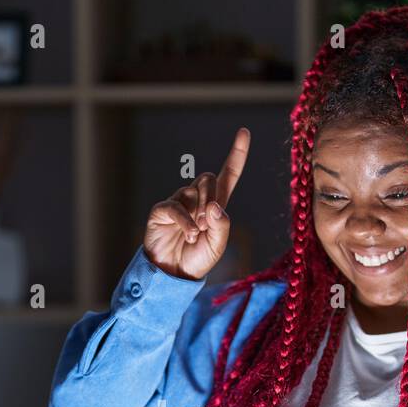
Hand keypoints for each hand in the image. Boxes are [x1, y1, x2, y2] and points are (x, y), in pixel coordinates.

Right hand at [143, 126, 249, 280]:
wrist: (174, 274)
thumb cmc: (197, 259)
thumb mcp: (218, 245)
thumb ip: (222, 225)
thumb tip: (215, 205)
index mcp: (216, 205)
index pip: (228, 174)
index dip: (237, 154)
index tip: (244, 132)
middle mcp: (197, 199)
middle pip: (208, 179)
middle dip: (212, 199)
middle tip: (207, 224)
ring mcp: (179, 202)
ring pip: (193, 190)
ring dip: (199, 212)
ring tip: (197, 233)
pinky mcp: (162, 210)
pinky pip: (176, 206)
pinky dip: (186, 220)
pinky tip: (190, 234)